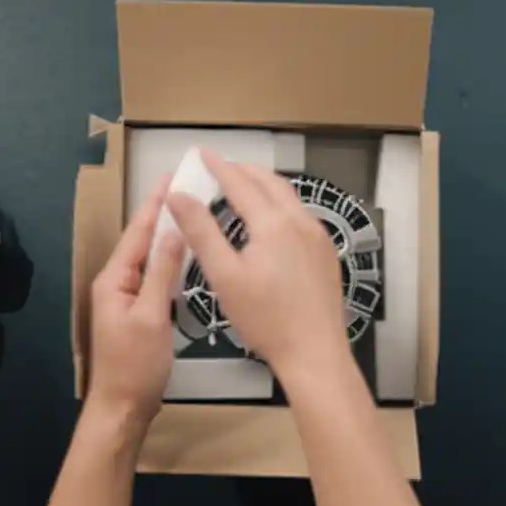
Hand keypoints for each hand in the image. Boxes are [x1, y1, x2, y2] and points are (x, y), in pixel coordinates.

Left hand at [88, 177, 184, 421]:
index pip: (138, 232)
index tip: (171, 177)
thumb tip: (174, 232)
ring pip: (149, 260)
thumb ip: (162, 273)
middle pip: (142, 241)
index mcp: (115, 279)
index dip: (155, 204)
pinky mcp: (139, 314)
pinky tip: (186, 258)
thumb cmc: (136, 366)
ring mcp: (127, 300)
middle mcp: (117, 284)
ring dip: (168, 237)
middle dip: (162, 214)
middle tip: (187, 190)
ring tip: (191, 215)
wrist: (123, 408)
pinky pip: (155, 278)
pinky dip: (170, 263)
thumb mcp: (152, 316)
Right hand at [166, 149, 351, 379]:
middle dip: (244, 171)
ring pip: (290, 199)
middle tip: (221, 167)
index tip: (202, 153)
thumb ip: (201, 231)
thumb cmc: (265, 318)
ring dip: (264, 188)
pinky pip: (301, 218)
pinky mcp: (326, 255)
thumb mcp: (224, 275)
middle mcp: (301, 222)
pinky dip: (280, 207)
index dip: (219, 166)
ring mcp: (319, 238)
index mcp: (275, 223)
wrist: (315, 352)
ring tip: (243, 189)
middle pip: (271, 184)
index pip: (241, 183)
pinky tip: (270, 223)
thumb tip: (179, 196)